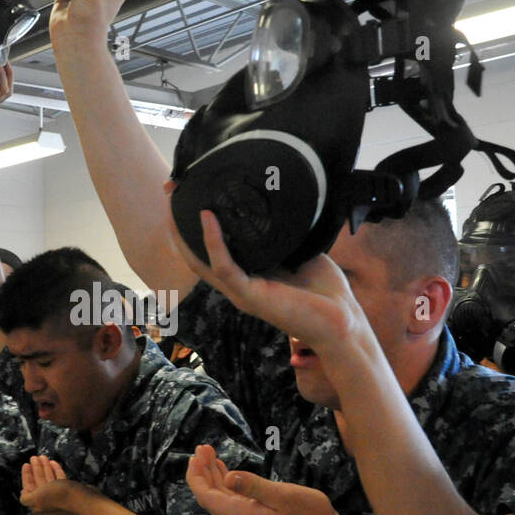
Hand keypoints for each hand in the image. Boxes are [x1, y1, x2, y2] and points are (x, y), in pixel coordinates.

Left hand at [20, 455, 78, 514]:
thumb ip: (26, 497)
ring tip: (43, 457)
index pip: (29, 488)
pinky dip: (56, 470)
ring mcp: (59, 495)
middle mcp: (48, 501)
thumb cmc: (59, 496)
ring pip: (49, 479)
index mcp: (38, 504)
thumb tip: (23, 494)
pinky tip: (53, 462)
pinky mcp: (69, 491)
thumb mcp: (37, 497)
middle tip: (34, 457)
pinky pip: (60, 479)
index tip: (26, 464)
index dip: (26, 476)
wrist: (82, 499)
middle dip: (36, 469)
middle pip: (39, 482)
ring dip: (45, 467)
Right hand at [172, 206, 367, 356]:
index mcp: (249, 274)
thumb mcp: (299, 253)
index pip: (213, 250)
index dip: (198, 226)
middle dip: (181, 226)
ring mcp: (241, 292)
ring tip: (177, 206)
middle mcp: (239, 284)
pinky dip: (214, 242)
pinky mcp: (250, 296)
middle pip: (197, 255)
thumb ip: (283, 234)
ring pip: (201, 263)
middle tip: (172, 195)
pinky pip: (224, 267)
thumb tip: (276, 203)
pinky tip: (208, 219)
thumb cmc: (323, 291)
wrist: (342, 320)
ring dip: (186, 234)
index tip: (191, 196)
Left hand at [186, 443, 339, 514]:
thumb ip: (254, 486)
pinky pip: (230, 501)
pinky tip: (224, 471)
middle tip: (202, 447)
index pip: (206, 496)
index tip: (195, 455)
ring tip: (208, 454)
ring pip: (219, 498)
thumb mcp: (283, 496)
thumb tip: (228, 476)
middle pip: (209, 496)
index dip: (197, 476)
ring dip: (212, 476)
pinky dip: (224, 483)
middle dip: (202, 471)